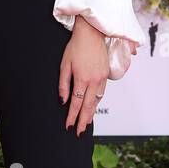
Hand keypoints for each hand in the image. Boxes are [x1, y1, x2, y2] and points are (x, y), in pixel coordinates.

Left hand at [59, 17, 108, 135]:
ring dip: (91, 114)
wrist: (92, 34)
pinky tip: (93, 108)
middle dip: (83, 121)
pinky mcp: (105, 75)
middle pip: (88, 106)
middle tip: (79, 133)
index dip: (72, 116)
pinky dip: (97, 103)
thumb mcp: (64, 65)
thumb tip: (63, 101)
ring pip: (97, 101)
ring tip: (86, 124)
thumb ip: (63, 85)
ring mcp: (102, 78)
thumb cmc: (76, 47)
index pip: (76, 104)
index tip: (68, 126)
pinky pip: (101, 94)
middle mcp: (94, 81)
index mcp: (82, 79)